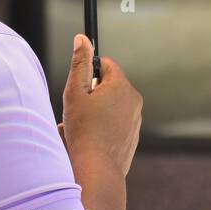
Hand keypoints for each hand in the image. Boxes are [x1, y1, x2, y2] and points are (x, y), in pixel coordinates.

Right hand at [61, 34, 141, 176]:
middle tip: (78, 110)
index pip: (106, 64)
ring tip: (80, 128)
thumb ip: (80, 63)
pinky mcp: (132, 136)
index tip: (79, 88)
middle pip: (108, 85)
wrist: (97, 170)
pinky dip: (103, 127)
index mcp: (122, 86)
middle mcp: (133, 100)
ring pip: (110, 106)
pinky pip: (115, 123)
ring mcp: (135, 120)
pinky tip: (89, 139)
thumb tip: (82, 39)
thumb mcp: (75, 93)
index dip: (88, 73)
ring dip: (95, 112)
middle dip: (91, 94)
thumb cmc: (83, 131)